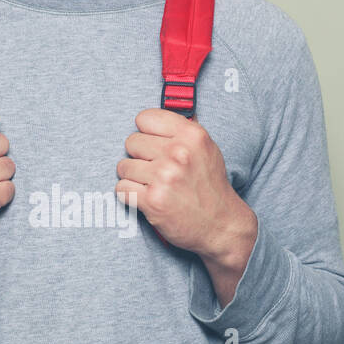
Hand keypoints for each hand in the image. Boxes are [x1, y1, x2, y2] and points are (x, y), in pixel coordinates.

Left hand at [114, 108, 246, 255]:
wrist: (221, 225)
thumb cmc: (210, 187)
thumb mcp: (206, 149)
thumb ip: (182, 131)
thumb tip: (153, 118)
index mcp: (191, 135)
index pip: (144, 118)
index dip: (146, 133)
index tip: (153, 146)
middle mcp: (178, 153)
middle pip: (131, 142)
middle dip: (139, 157)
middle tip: (155, 170)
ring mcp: (164, 177)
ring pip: (123, 166)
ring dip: (133, 177)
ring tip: (152, 185)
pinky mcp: (152, 201)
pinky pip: (121, 188)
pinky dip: (130, 195)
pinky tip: (146, 198)